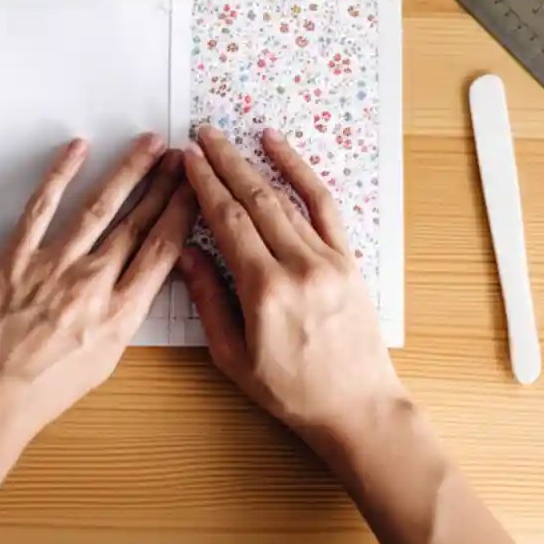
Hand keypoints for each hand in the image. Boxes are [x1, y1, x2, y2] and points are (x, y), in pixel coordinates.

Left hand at [0, 133, 198, 543]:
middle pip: (137, 223)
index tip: (195, 189)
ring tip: (148, 146)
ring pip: (100, 207)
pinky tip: (79, 150)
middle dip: (164, 185)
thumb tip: (142, 277)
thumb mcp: (106, 359)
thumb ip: (126, 313)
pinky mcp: (16, 257)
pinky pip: (42, 207)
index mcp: (120, 314)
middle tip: (180, 157)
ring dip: (129, 172)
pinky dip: (61, 175)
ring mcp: (53, 266)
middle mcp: (92, 283)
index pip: (162, 251)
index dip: (181, 214)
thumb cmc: (46, 388)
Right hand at [179, 125, 407, 446]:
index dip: (204, 185)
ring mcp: (328, 259)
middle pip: (254, 200)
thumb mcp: (233, 357)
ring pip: (284, 199)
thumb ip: (209, 300)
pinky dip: (300, 172)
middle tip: (200, 136)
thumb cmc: (291, 392)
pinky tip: (279, 147)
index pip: (228, 221)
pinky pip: (323, 205)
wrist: (356, 406)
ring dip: (253, 164)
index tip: (187, 160)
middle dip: (223, 164)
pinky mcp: (347, 259)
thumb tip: (186, 253)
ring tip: (227, 140)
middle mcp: (298, 267)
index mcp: (265, 292)